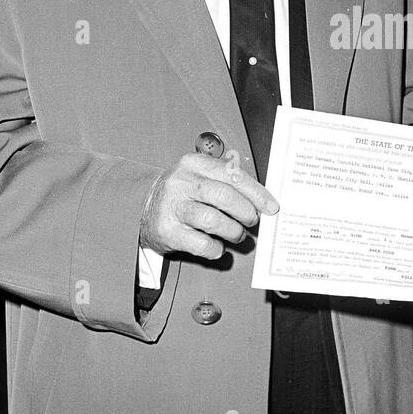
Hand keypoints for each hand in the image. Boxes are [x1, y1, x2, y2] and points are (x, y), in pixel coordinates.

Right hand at [142, 147, 278, 259]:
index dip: (255, 192)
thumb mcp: (199, 175)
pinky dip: (216, 248)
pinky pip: (201, 244)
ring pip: (213, 220)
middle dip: (246, 212)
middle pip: (224, 196)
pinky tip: (219, 247)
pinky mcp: (168, 231)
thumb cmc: (181, 193)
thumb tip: (261, 197)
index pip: (231, 175)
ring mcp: (173, 207)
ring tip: (237, 234)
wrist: (142, 208)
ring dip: (233, 231)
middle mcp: (181, 182)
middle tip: (253, 221)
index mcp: (194, 164)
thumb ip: (227, 179)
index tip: (270, 206)